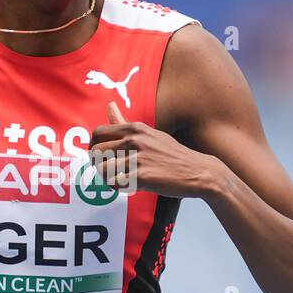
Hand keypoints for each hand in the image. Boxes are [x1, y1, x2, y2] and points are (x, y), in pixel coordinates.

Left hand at [87, 101, 223, 199]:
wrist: (198, 172)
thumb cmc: (171, 154)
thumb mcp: (149, 133)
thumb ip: (124, 123)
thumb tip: (109, 105)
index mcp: (135, 128)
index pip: (98, 133)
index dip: (95, 147)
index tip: (102, 156)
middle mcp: (135, 140)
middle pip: (96, 152)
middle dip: (98, 164)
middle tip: (109, 171)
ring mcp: (138, 158)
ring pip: (103, 170)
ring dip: (107, 178)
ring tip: (119, 179)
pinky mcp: (142, 176)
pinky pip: (115, 183)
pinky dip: (117, 187)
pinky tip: (128, 186)